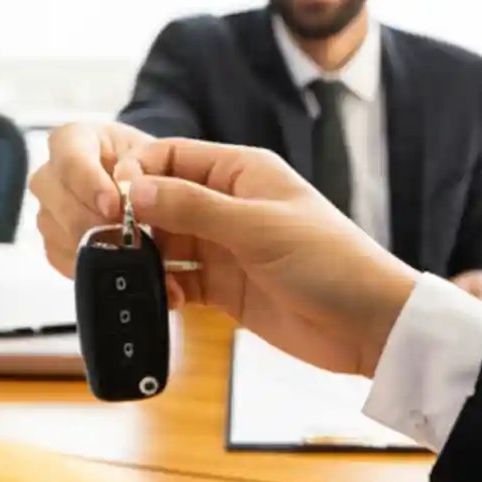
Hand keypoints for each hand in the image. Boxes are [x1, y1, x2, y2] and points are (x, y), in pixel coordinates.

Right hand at [29, 122, 154, 277]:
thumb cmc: (149, 167)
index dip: (89, 183)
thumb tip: (132, 203)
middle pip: (54, 194)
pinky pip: (57, 254)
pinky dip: (85, 262)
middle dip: (91, 219)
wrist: (148, 189)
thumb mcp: (157, 158)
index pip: (68, 156)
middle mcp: (52, 171)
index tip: (115, 207)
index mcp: (75, 140)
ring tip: (126, 249)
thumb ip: (147, 173)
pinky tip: (112, 260)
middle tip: (125, 235)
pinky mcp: (52, 239)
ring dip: (89, 242)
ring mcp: (48, 207)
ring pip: (54, 227)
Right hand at [115, 138, 418, 377]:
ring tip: (130, 274)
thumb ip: (193, 207)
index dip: (137, 172)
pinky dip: (163, 289)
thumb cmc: (331, 262)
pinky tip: (162, 299)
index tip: (112, 199)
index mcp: (241, 172)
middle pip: (162, 200)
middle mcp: (229, 204)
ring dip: (145, 257)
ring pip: (166, 242)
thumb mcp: (257, 228)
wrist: (369, 325)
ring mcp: (226, 247)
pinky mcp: (226, 287)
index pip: (171, 156)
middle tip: (111, 242)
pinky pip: (178, 280)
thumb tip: (133, 188)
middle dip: (135, 219)